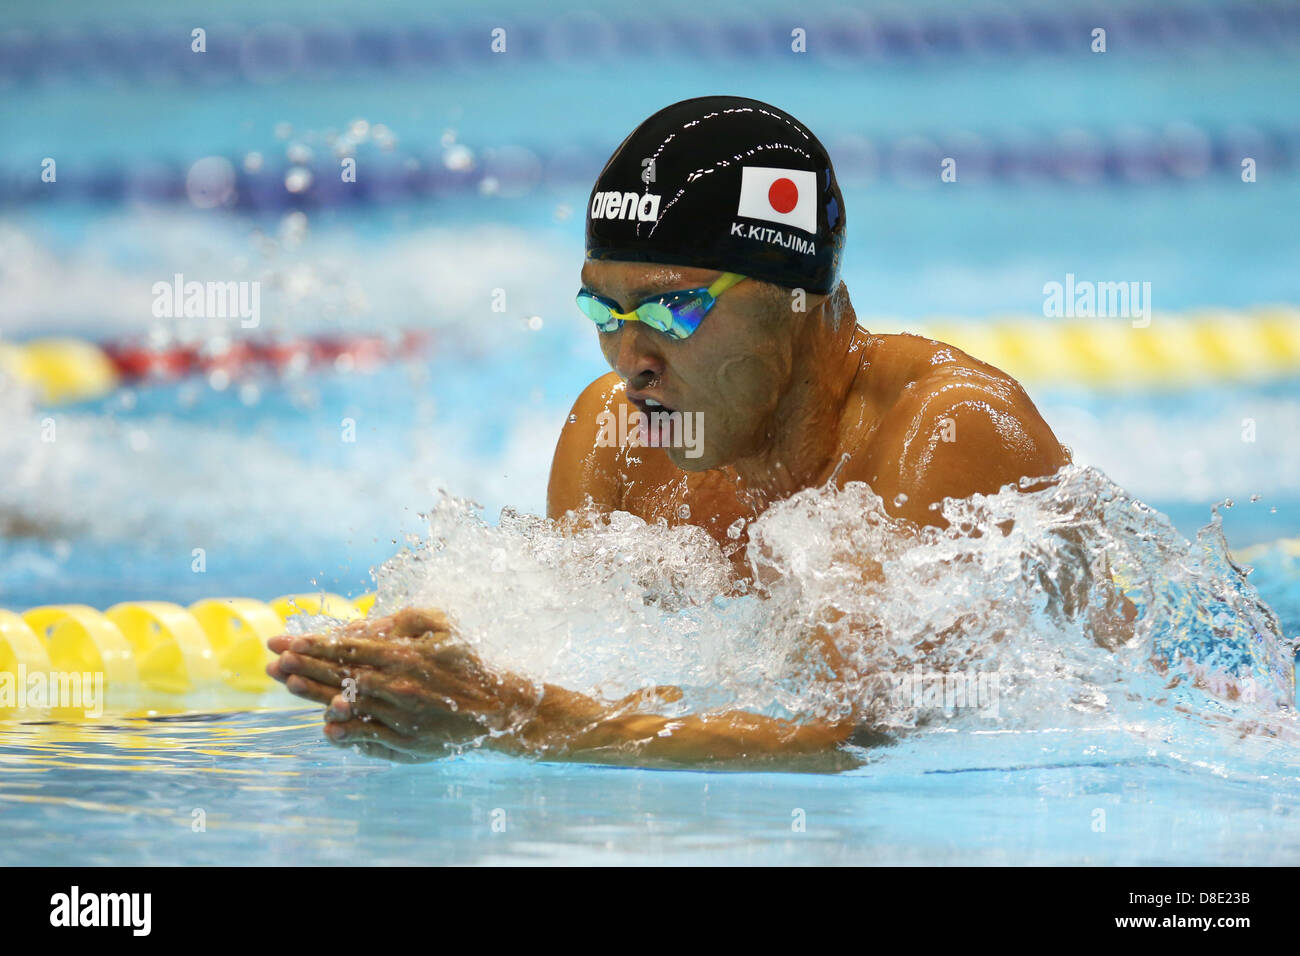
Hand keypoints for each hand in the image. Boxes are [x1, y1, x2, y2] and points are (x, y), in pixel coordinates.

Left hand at [267, 606, 535, 760]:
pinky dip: (344, 731)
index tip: (287, 640)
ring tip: (286, 684)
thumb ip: (401, 621)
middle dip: (302, 667)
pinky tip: (325, 724)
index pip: (349, 648)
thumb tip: (363, 627)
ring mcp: (400, 718)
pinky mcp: (405, 744)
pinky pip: (366, 738)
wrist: (498, 708)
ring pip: (347, 706)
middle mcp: (398, 687)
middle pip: (339, 676)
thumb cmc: (466, 661)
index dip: (314, 644)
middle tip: (272, 662)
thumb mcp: (441, 627)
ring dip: (313, 694)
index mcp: (405, 654)